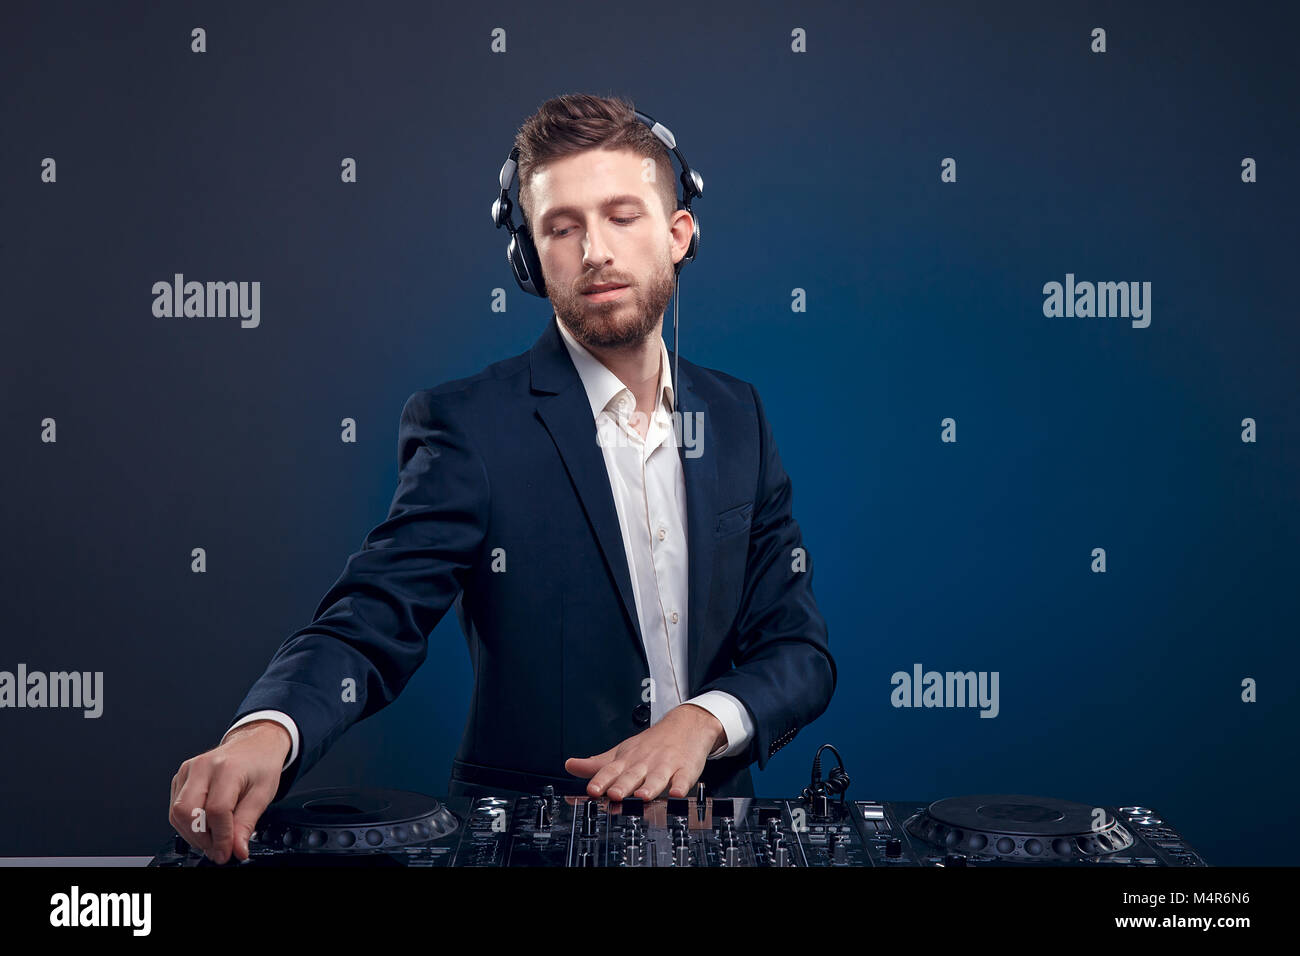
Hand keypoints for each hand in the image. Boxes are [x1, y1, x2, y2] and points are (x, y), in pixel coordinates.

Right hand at [168, 720, 290, 863]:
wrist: (255, 744)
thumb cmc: (260, 764)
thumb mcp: (263, 794)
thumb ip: (247, 824)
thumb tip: (237, 850)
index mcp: (227, 768)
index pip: (216, 811)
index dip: (220, 838)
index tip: (226, 853)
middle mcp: (204, 766)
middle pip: (187, 812)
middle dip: (201, 838)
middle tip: (218, 848)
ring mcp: (189, 769)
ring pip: (177, 812)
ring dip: (192, 834)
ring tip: (214, 838)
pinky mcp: (182, 776)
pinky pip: (176, 807)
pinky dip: (187, 823)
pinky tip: (205, 825)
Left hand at [563, 703, 724, 800]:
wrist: (685, 725)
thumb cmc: (651, 744)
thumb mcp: (622, 752)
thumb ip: (597, 764)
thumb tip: (570, 765)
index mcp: (627, 760)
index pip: (611, 770)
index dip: (601, 780)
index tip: (592, 790)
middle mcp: (645, 763)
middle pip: (632, 775)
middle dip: (623, 785)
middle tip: (614, 794)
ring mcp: (666, 766)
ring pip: (657, 777)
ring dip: (650, 786)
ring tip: (642, 796)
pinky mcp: (685, 769)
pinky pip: (683, 779)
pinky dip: (680, 785)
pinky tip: (676, 792)